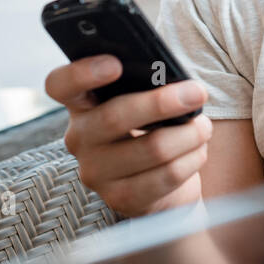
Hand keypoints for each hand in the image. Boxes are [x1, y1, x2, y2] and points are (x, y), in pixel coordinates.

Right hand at [45, 55, 212, 216]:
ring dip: (188, 134)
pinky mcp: (120, 199)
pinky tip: (198, 151)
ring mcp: (96, 172)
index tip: (116, 64)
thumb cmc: (150, 128)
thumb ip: (145, 86)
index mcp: (80, 104)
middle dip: (162, 103)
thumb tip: (177, 82)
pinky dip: (191, 159)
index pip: (60, 85)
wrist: (156, 186)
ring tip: (203, 126)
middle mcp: (79, 138)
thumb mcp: (140, 102)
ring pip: (151, 149)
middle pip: (114, 118)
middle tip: (197, 93)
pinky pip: (165, 176)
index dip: (82, 72)